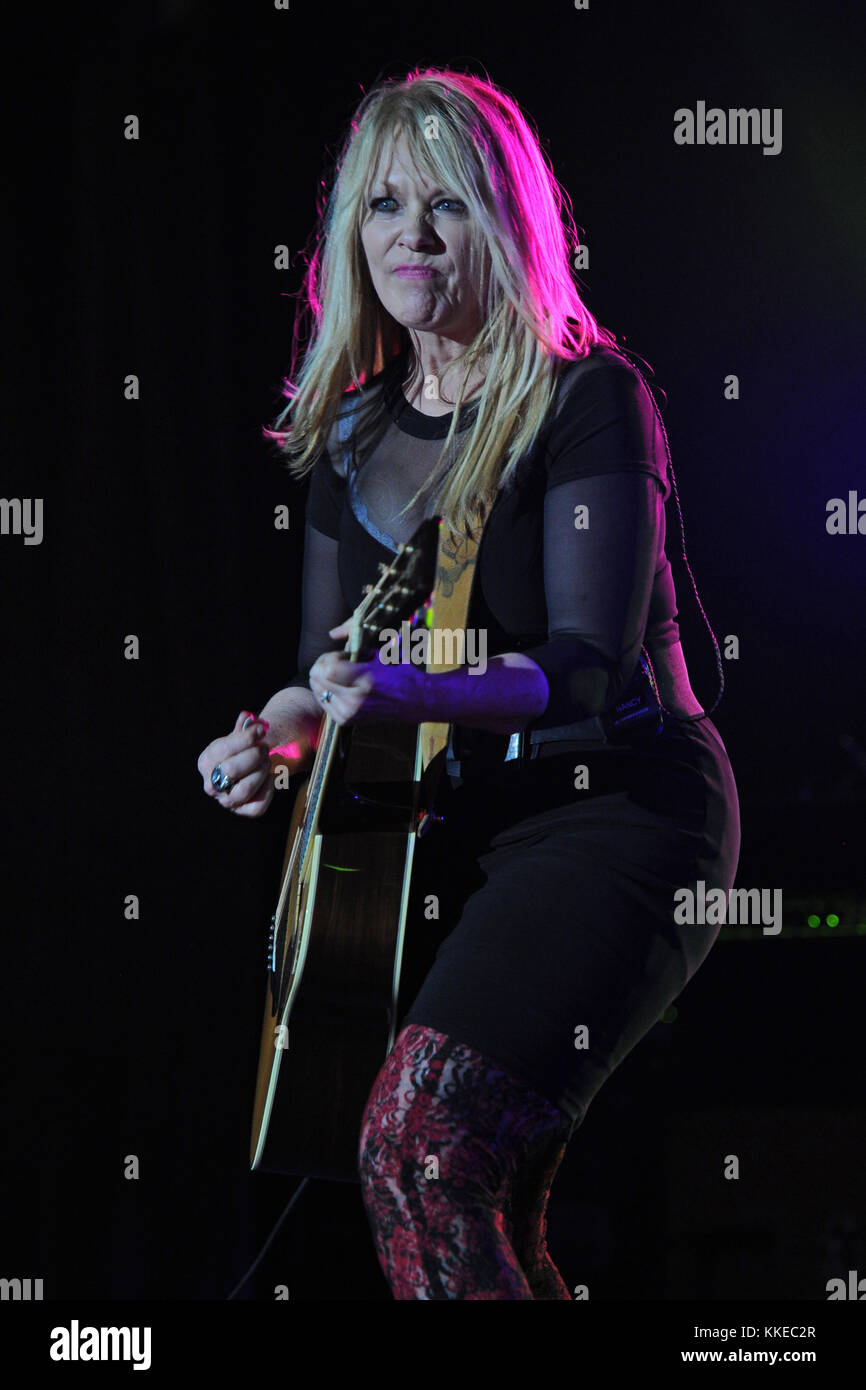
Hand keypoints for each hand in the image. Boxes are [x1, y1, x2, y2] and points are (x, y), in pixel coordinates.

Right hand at [197, 710, 273, 817]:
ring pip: (243, 790)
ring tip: (266, 761)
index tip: (260, 729)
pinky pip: (258, 805)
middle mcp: (211, 784)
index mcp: (206, 762)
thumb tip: (247, 717)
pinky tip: (268, 776)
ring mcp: (226, 800)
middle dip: (253, 755)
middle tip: (264, 747)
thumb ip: (243, 727)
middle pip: (231, 770)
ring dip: (261, 771)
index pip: (222, 750)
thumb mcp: (241, 736)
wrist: (254, 766)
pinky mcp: (244, 810)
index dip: (244, 738)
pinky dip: (268, 788)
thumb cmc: (245, 749)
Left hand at [309, 619, 430, 726]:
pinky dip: (326, 691)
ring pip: (317, 689)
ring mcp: (349, 713)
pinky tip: (340, 686)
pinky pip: (323, 701)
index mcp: (365, 680)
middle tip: (338, 662)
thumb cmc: (399, 674)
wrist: (414, 703)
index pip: (328, 667)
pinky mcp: (346, 720)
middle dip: (323, 665)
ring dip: (324, 678)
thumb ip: (355, 650)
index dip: (331, 656)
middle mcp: (354, 699)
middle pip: (317, 678)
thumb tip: (334, 637)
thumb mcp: (381, 655)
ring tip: (340, 675)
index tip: (344, 655)